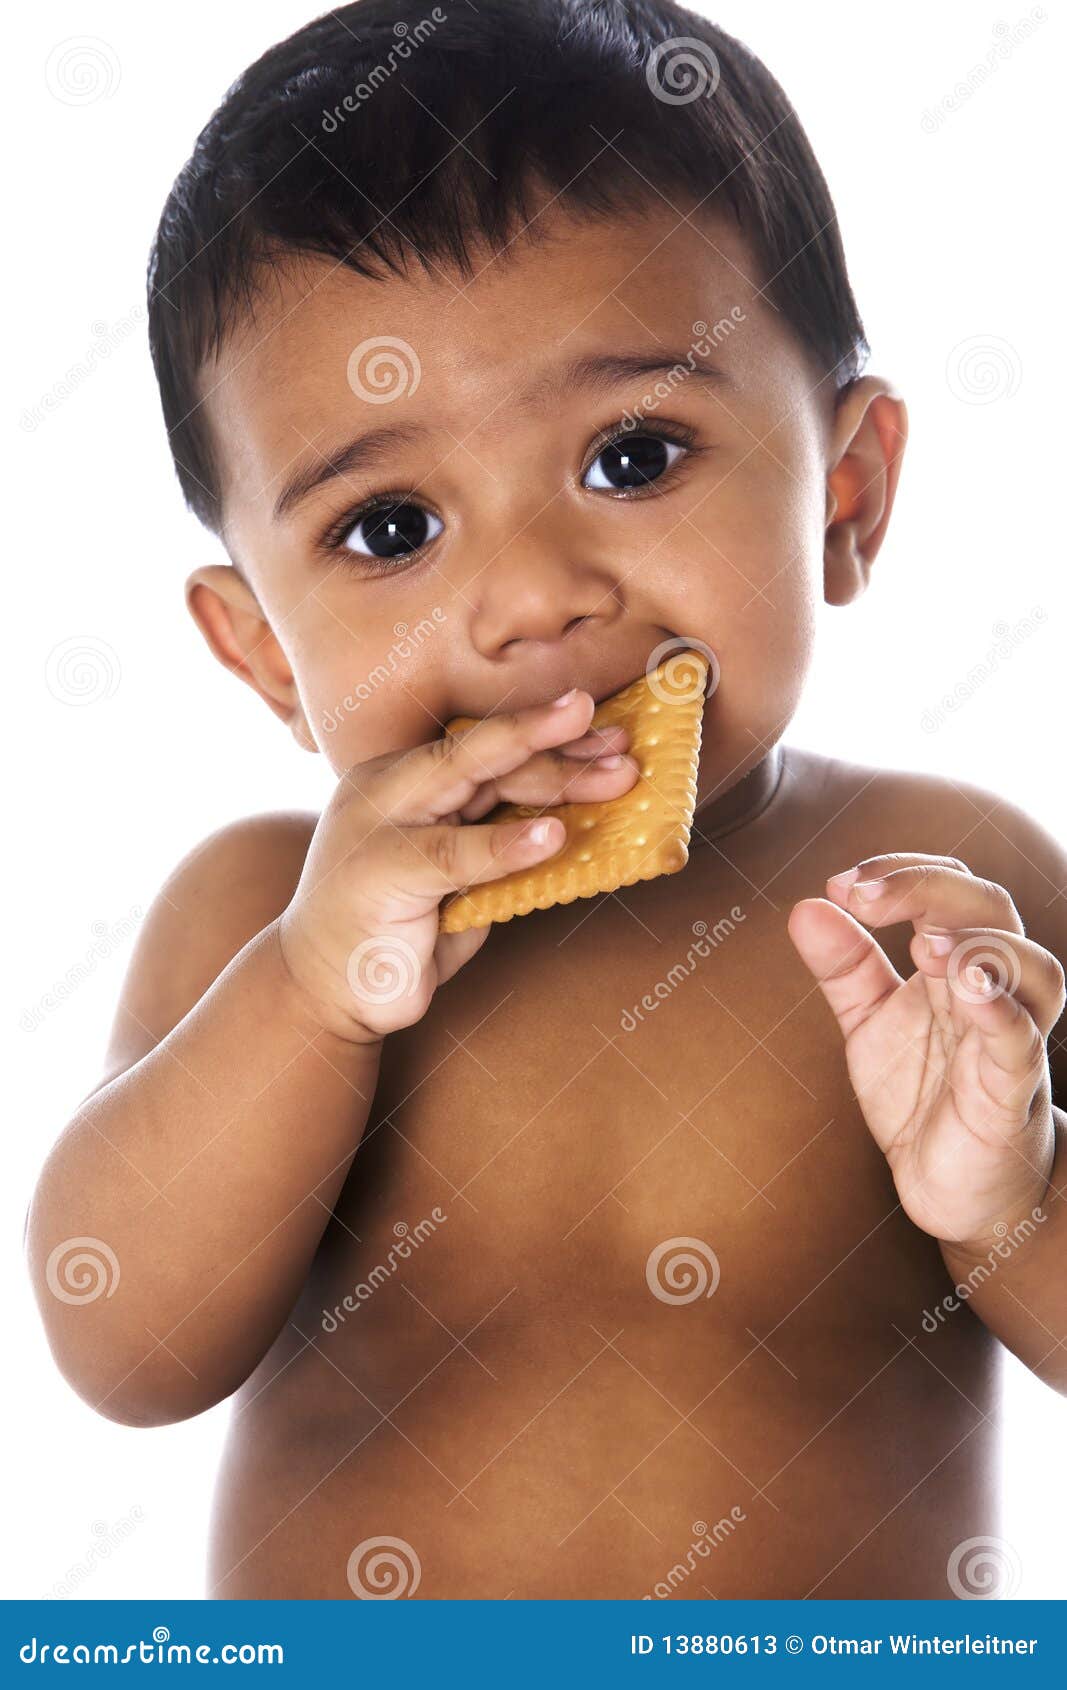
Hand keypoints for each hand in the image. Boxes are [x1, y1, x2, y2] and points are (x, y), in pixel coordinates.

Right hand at [277, 689, 637, 1042]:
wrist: (323, 988)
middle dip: (553, 738)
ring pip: (470, 780)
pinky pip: (455, 851)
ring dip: (550, 778)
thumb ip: (496, 841)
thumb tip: (577, 819)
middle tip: (619, 735)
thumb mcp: (457, 875)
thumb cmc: (399, 927)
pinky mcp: (381, 868)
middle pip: (481, 751)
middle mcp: (389, 787)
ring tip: (612, 775)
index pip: (483, 748)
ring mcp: (380, 822)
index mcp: (405, 778)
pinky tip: (555, 835)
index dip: (546, 736)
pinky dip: (507, 844)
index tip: (604, 727)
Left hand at [788, 854, 1064, 1249]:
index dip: (901, 872)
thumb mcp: (869, 1024)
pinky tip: (969, 988)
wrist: (956, 1189)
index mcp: (954, 965)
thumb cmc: (922, 1095)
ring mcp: (1009, 1039)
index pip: (948, 888)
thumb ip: (844, 968)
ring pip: (1031, 968)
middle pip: (989, 909)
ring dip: (979, 942)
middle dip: (927, 888)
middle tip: (864, 896)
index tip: (841, 884)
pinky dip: (1001, 1010)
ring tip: (926, 941)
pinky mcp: (1010, 1092)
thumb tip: (806, 907)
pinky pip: (1020, 1042)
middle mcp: (992, 990)